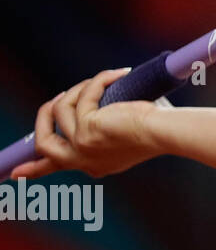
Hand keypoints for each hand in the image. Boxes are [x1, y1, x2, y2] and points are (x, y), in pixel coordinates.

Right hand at [8, 68, 167, 180]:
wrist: (167, 133)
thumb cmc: (159, 130)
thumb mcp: (127, 134)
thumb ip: (106, 127)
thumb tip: (98, 102)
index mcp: (95, 164)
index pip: (56, 168)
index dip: (33, 169)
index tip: (14, 175)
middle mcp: (84, 160)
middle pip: (42, 143)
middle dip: (43, 118)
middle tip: (56, 99)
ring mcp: (81, 147)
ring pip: (59, 112)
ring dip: (76, 90)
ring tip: (101, 80)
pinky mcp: (86, 129)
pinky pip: (83, 96)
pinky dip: (98, 81)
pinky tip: (119, 74)